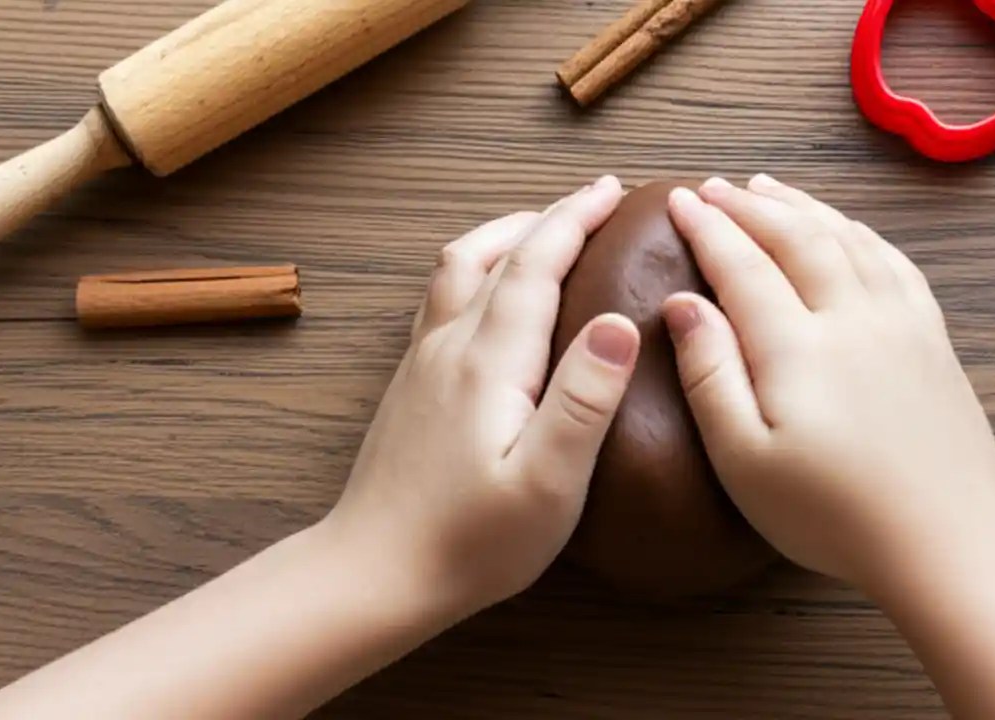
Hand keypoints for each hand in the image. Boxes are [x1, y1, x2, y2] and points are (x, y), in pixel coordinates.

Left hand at [326, 176, 639, 622]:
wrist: (373, 574)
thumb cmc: (469, 542)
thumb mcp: (548, 482)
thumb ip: (585, 399)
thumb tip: (621, 323)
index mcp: (490, 361)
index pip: (536, 263)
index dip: (576, 218)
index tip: (614, 189)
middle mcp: (449, 346)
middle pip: (496, 252)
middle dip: (549, 217)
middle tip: (596, 201)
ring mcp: (423, 363)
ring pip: (459, 266)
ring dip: (506, 235)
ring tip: (547, 229)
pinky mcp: (412, 385)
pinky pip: (443, 298)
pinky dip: (477, 268)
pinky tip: (491, 291)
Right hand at [661, 174, 994, 592]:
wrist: (948, 544)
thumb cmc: (832, 515)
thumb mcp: (744, 460)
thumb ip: (709, 374)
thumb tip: (682, 303)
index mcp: (797, 346)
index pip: (742, 264)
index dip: (707, 228)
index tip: (676, 202)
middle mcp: (852, 316)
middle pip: (796, 237)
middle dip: (749, 205)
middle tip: (713, 187)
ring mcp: (901, 323)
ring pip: (847, 238)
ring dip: (803, 206)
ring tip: (768, 188)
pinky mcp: (933, 340)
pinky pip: (894, 261)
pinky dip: (860, 232)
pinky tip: (848, 229)